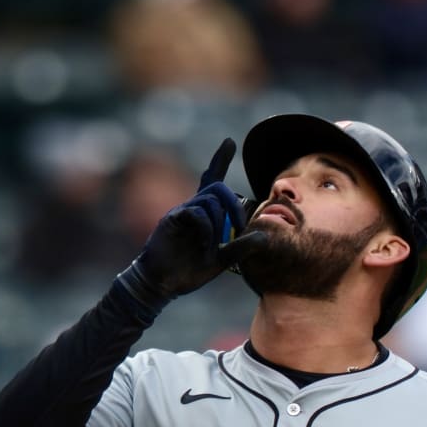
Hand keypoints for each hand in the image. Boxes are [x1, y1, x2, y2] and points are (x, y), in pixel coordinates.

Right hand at [125, 138, 267, 304]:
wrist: (163, 284)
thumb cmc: (189, 270)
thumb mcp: (221, 260)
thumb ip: (240, 247)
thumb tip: (264, 237)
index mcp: (204, 213)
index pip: (211, 180)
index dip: (219, 160)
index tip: (229, 141)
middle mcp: (193, 207)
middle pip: (217, 187)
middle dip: (234, 204)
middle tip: (239, 226)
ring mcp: (181, 212)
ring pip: (209, 200)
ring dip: (219, 222)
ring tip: (215, 245)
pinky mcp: (171, 221)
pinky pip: (195, 213)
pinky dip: (206, 228)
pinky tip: (206, 246)